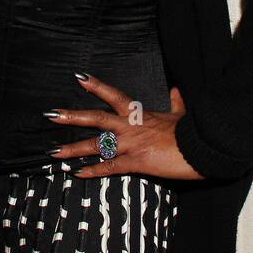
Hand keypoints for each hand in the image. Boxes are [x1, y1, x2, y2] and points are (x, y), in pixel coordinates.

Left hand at [47, 74, 203, 180]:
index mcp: (140, 114)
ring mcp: (131, 144)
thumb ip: (176, 102)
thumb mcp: (181, 115)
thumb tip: (176, 90)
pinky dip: (93, 171)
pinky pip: (109, 167)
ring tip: (54, 152)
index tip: (79, 78)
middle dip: (72, 117)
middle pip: (96, 118)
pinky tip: (78, 173)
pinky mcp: (136, 162)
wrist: (202, 147)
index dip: (96, 87)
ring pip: (96, 145)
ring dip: (74, 149)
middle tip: (51, 114)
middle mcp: (131, 126)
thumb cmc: (191, 132)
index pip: (114, 96)